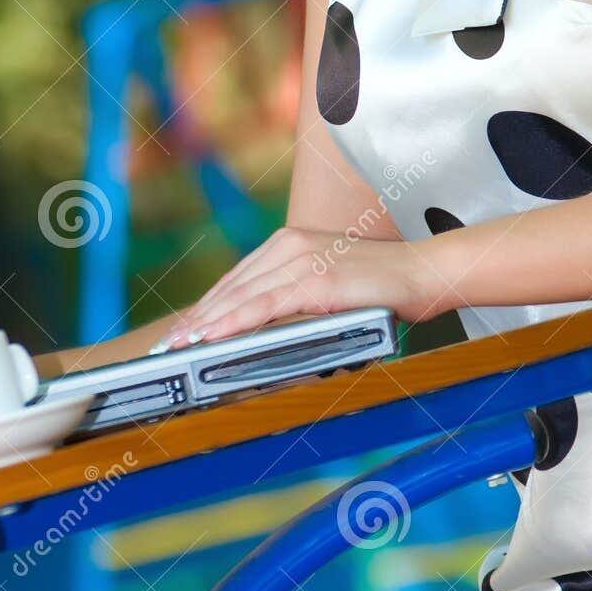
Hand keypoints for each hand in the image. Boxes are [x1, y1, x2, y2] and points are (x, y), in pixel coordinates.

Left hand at [155, 226, 445, 348]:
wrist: (424, 274)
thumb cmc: (382, 286)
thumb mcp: (328, 288)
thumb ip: (296, 298)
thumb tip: (266, 327)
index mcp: (289, 243)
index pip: (236, 280)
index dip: (206, 307)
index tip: (180, 331)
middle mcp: (290, 245)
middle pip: (231, 287)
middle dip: (197, 319)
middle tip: (167, 346)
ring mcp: (302, 260)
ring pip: (242, 296)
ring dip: (206, 324)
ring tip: (179, 346)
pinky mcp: (316, 280)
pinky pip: (265, 305)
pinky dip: (235, 322)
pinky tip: (213, 337)